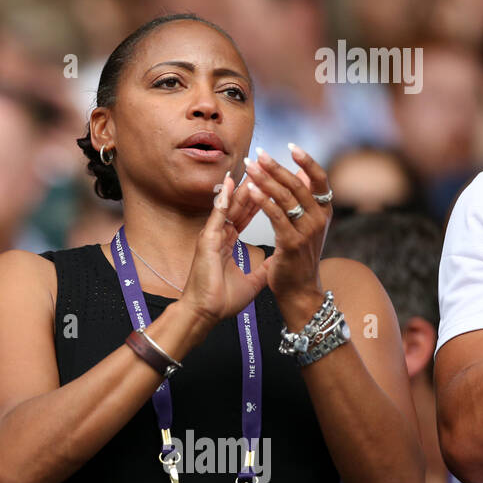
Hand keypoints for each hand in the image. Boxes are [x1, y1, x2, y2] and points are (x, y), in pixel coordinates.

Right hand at [178, 171, 268, 334]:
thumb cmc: (221, 301)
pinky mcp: (206, 240)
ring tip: (252, 168)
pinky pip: (217, 215)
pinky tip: (231, 184)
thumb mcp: (252, 282)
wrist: (205, 314)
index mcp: (226, 244)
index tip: (272, 187)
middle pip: (238, 207)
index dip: (258, 201)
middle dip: (252, 188)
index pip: (245, 217)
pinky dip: (224, 199)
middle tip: (265, 169)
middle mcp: (218, 236)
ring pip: (229, 207)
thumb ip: (263, 268)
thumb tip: (278, 261)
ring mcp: (211, 236)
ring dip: (241, 188)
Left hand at [242, 144, 331, 317]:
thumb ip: (306, 200)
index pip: (320, 180)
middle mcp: (320, 219)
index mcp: (324, 212)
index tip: (291, 146)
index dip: (307, 161)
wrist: (299, 290)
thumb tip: (301, 173)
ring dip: (265, 179)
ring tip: (250, 167)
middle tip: (259, 154)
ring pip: (286, 197)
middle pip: (298, 184)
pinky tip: (250, 190)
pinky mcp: (292, 243)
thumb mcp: (307, 225)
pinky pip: (276, 216)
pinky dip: (263, 201)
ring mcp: (307, 231)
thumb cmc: (299, 256)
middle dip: (277, 167)